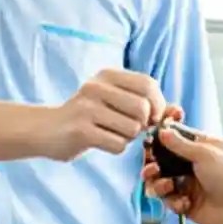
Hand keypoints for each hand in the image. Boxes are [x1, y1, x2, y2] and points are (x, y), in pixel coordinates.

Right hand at [42, 69, 166, 159]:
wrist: (46, 130)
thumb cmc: (87, 116)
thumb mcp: (112, 100)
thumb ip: (142, 102)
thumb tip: (176, 111)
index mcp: (107, 75)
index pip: (148, 84)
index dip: (158, 104)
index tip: (153, 118)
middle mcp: (96, 87)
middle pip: (143, 108)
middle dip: (144, 125)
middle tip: (131, 129)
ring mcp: (87, 108)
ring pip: (132, 129)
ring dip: (128, 138)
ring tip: (112, 133)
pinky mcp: (81, 130)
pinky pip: (117, 144)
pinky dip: (116, 148)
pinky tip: (102, 142)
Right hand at [141, 126, 222, 223]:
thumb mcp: (205, 154)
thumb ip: (180, 144)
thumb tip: (162, 131)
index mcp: (201, 147)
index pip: (174, 138)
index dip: (160, 139)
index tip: (149, 142)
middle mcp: (192, 165)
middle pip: (161, 161)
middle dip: (152, 165)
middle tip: (151, 169)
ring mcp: (188, 184)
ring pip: (160, 181)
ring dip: (158, 184)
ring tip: (167, 187)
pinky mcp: (186, 203)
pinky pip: (169, 200)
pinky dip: (174, 201)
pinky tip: (185, 203)